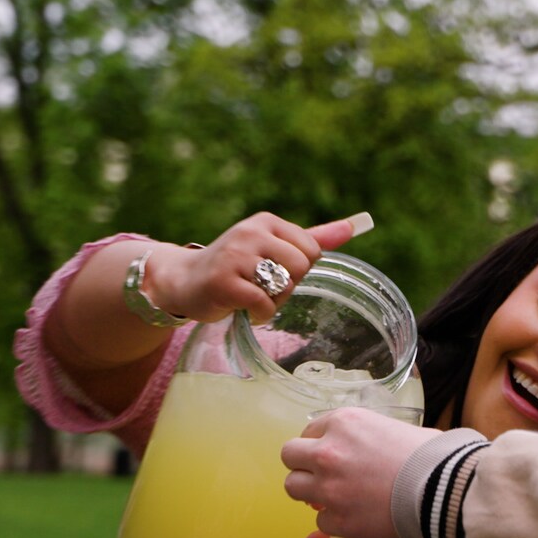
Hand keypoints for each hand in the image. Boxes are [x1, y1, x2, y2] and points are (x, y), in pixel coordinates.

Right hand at [152, 212, 360, 325]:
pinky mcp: (224, 283)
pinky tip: (244, 309)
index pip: (312, 250)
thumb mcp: (272, 245)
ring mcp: (235, 257)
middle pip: (301, 268)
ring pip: (283, 287)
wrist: (183, 280)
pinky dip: (260, 315)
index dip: (300, 270)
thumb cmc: (234, 266)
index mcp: (266, 222)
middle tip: (264, 288)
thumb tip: (354, 227)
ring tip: (252, 297)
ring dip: (273, 302)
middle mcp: (250, 233)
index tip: (275, 271)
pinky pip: (264, 305)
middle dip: (288, 286)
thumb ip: (313, 238)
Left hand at [280, 407, 436, 537]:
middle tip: (322, 476)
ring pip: (294, 488)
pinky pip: (321, 521)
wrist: (444, 492)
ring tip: (334, 498)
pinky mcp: (337, 520)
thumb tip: (369, 446)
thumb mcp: (396, 429)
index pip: (309, 431)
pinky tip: (356, 518)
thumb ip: (370, 436)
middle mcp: (328, 452)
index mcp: (344, 423)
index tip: (332, 455)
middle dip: (303, 466)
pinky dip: (335, 522)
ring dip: (310, 493)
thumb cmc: (432, 457)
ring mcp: (328, 488)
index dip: (320, 445)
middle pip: (289, 456)